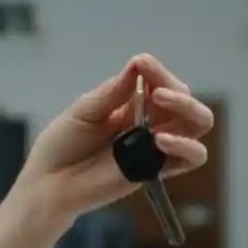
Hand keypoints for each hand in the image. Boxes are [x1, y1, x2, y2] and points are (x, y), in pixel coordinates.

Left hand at [11, 53, 212, 222]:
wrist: (50, 185)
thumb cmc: (60, 147)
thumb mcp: (83, 111)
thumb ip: (113, 92)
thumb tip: (137, 64)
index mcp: (131, 104)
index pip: (160, 82)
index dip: (157, 71)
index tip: (142, 63)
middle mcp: (149, 123)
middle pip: (185, 100)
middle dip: (176, 90)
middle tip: (157, 92)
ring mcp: (155, 147)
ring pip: (197, 125)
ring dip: (189, 110)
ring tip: (163, 105)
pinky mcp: (156, 171)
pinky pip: (190, 158)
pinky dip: (186, 145)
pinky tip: (161, 141)